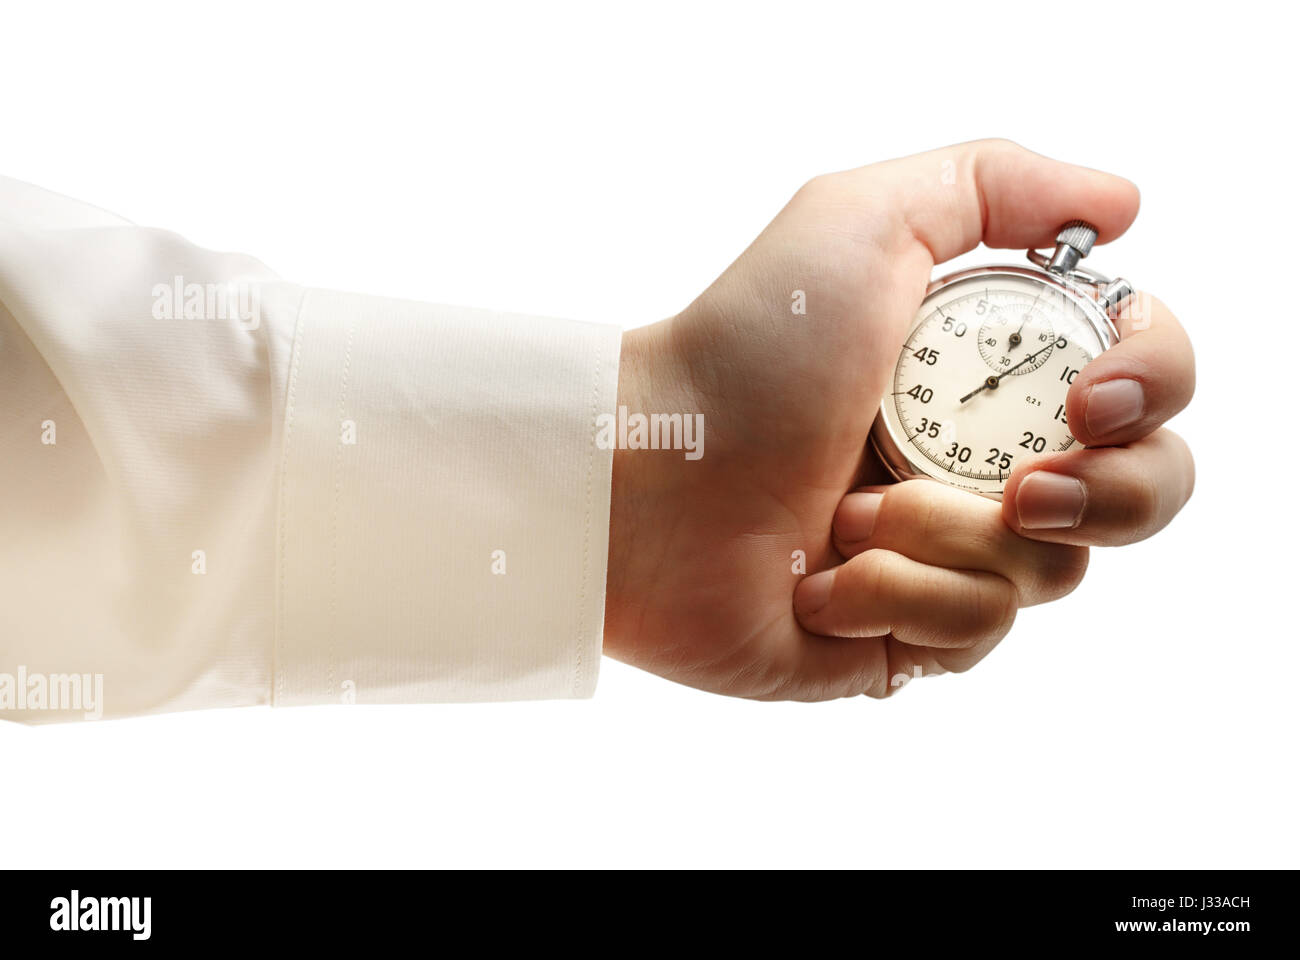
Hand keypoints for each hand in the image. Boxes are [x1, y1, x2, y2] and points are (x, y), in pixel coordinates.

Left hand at [604, 140, 1194, 699]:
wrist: (648, 480)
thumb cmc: (746, 349)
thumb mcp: (866, 219)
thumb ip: (997, 185)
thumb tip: (1122, 209)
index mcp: (989, 369)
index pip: (1142, 383)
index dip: (1152, 387)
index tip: (1090, 400)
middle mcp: (982, 460)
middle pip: (1142, 491)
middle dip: (1110, 493)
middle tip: (1021, 485)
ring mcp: (949, 555)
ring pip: (1054, 570)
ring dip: (946, 535)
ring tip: (845, 515)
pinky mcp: (908, 635)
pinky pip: (976, 635)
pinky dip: (899, 597)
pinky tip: (821, 579)